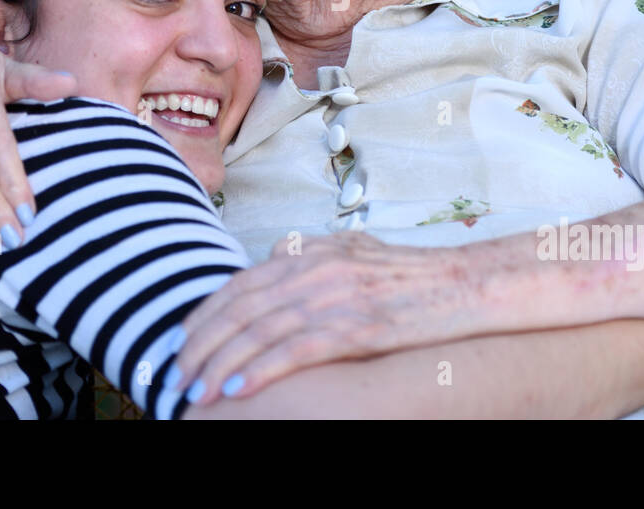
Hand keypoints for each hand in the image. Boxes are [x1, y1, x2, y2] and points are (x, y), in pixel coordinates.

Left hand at [169, 232, 473, 405]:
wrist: (467, 283)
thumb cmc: (411, 274)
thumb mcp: (356, 250)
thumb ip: (313, 253)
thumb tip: (278, 254)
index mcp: (312, 253)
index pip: (240, 284)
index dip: (204, 317)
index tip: (181, 344)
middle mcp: (316, 269)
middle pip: (240, 309)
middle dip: (201, 346)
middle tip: (176, 376)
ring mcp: (336, 297)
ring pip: (260, 332)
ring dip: (220, 365)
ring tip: (196, 393)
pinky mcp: (358, 327)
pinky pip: (296, 351)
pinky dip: (260, 370)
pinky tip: (236, 389)